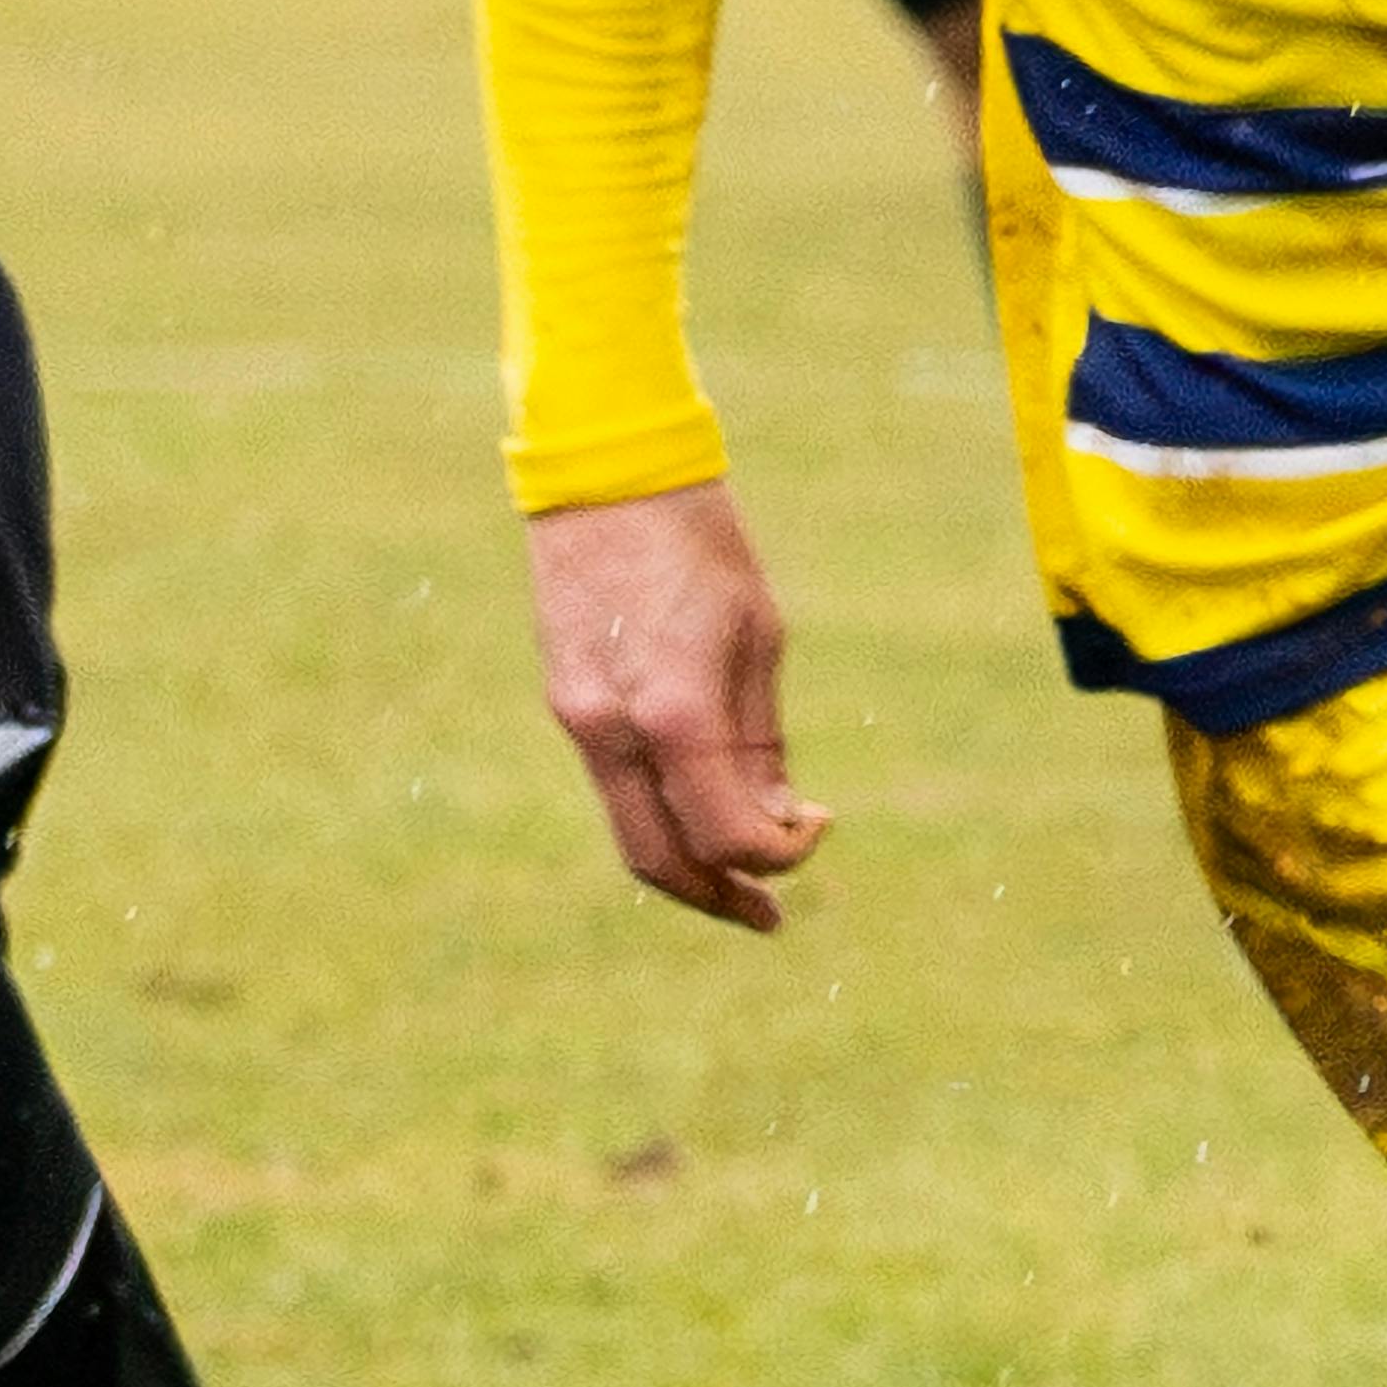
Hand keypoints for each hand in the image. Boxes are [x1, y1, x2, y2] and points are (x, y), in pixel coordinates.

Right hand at [524, 483, 827, 931]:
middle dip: (721, 897)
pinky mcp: (566, 703)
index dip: (781, 856)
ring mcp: (580, 719)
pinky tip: (700, 806)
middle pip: (663, 862)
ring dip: (688, 868)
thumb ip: (761, 743)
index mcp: (676, 710)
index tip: (819, 825)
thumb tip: (775, 825)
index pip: (727, 837)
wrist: (606, 472)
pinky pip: (614, 787)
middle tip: (769, 913)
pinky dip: (660, 815)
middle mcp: (616, 728)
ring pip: (630, 833)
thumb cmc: (700, 544)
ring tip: (740, 880)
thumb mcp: (759, 637)